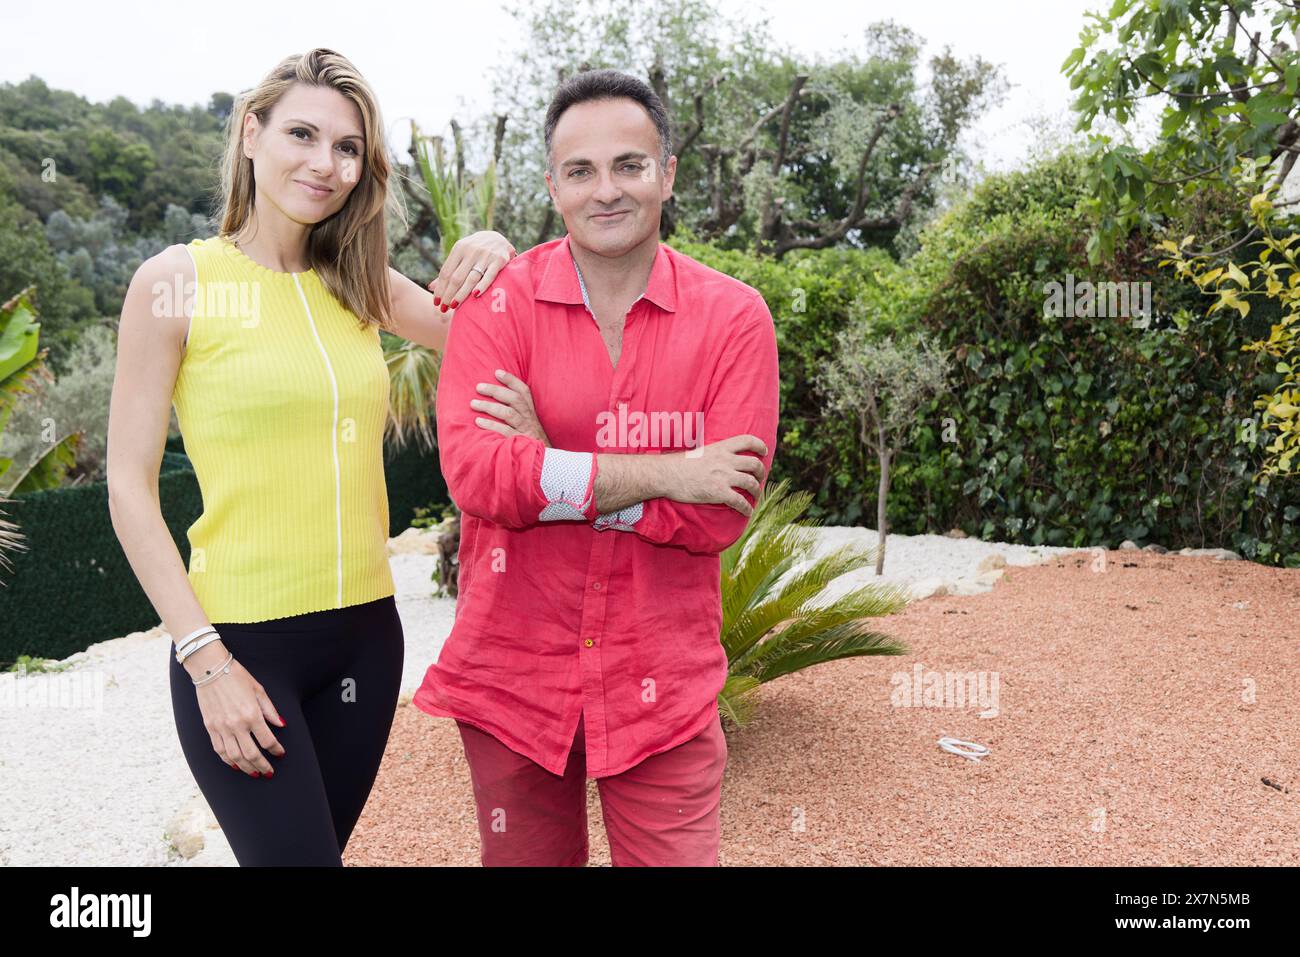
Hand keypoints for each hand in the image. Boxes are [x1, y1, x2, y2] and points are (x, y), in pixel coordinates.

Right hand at [183, 642, 285, 776]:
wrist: (210, 669)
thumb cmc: (237, 677)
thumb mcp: (259, 690)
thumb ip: (270, 710)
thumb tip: (281, 725)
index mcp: (252, 714)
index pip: (267, 740)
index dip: (276, 750)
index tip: (281, 754)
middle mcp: (236, 725)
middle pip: (252, 754)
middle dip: (262, 766)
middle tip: (269, 772)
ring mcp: (221, 728)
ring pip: (235, 757)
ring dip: (246, 768)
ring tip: (254, 773)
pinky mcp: (210, 728)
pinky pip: (219, 750)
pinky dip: (228, 761)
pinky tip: (236, 765)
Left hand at [427, 230, 515, 312]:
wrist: (498, 238)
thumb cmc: (474, 251)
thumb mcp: (460, 255)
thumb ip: (448, 270)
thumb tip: (430, 287)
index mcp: (459, 248)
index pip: (446, 272)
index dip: (440, 288)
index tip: (436, 302)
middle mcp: (471, 251)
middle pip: (456, 277)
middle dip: (448, 294)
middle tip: (443, 309)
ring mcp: (485, 255)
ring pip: (471, 279)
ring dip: (461, 294)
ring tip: (454, 306)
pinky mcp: (499, 260)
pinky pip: (489, 277)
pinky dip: (482, 286)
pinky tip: (474, 296)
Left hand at [470, 369, 550, 445]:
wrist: (543, 460)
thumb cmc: (529, 438)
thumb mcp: (528, 422)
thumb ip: (516, 409)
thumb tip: (495, 396)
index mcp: (530, 411)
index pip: (523, 391)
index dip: (511, 380)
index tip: (497, 372)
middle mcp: (529, 418)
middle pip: (514, 399)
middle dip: (495, 391)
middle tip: (479, 387)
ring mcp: (525, 430)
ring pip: (508, 414)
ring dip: (489, 407)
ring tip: (473, 403)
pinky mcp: (519, 442)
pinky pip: (504, 431)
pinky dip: (491, 425)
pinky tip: (478, 421)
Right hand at [662, 434, 767, 516]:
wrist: (666, 475)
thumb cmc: (679, 465)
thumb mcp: (700, 452)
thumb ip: (714, 454)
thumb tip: (720, 460)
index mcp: (721, 448)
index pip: (747, 440)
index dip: (759, 445)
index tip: (764, 452)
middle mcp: (726, 460)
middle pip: (754, 464)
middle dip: (761, 472)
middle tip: (760, 478)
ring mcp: (723, 477)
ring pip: (751, 483)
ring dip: (757, 491)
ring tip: (755, 496)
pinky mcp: (719, 493)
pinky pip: (740, 502)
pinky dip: (746, 508)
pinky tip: (747, 512)